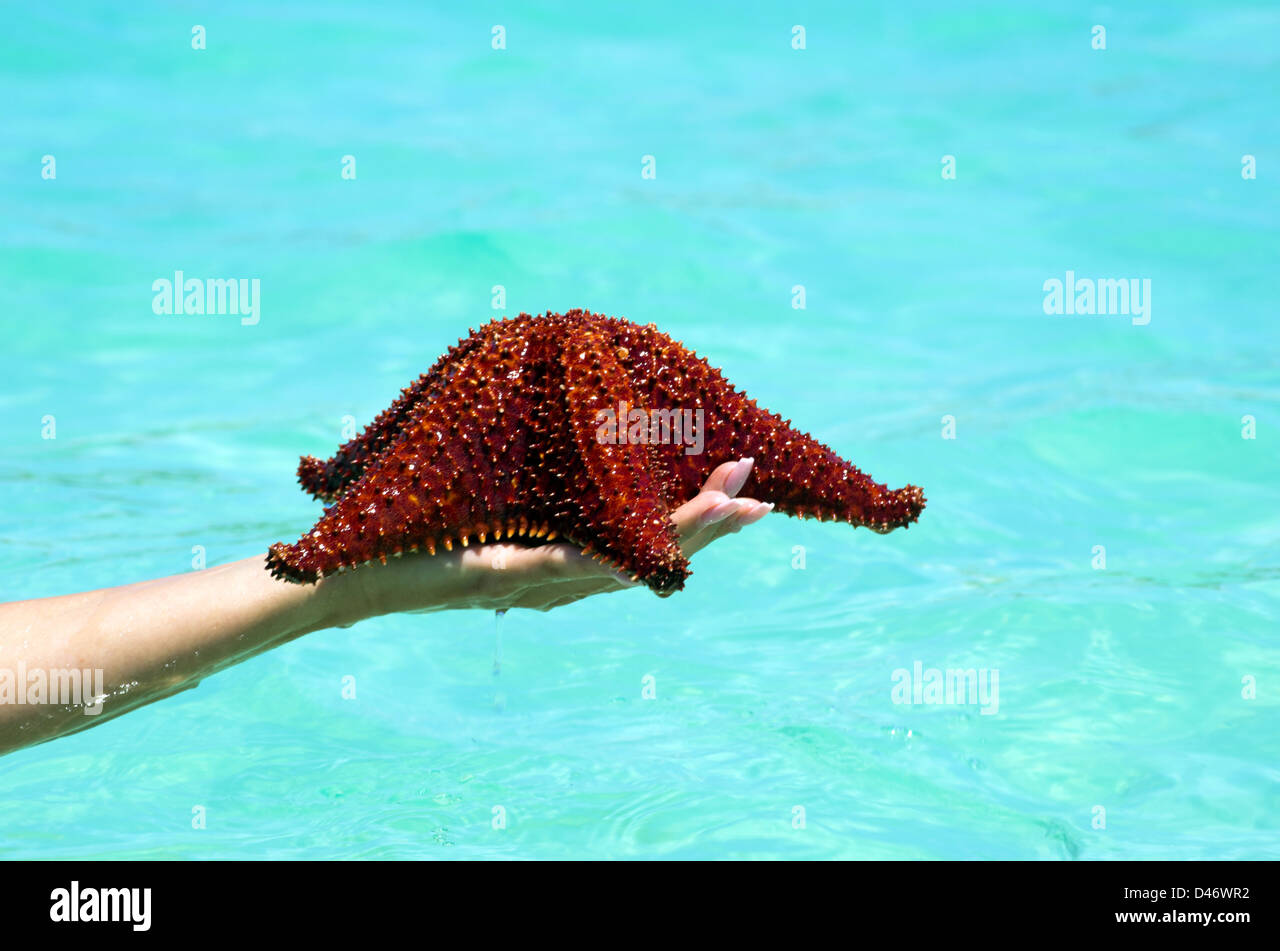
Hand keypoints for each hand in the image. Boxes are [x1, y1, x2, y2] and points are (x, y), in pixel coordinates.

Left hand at [345, 458, 771, 616]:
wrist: (358, 579)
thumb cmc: (417, 538)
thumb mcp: (488, 502)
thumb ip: (529, 482)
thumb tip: (564, 427)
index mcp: (563, 562)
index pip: (647, 543)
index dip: (697, 518)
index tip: (743, 483)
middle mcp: (560, 582)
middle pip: (654, 556)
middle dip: (710, 525)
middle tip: (761, 496)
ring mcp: (536, 583)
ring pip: (628, 564)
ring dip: (684, 536)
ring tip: (732, 506)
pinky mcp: (502, 577)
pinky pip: (569, 569)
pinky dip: (615, 556)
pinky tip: (651, 545)